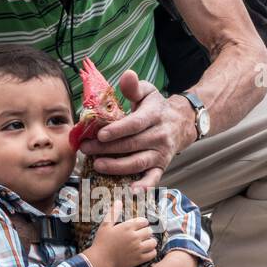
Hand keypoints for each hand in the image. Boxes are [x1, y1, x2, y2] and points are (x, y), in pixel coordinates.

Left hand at [77, 70, 191, 190]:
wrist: (181, 124)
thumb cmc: (156, 108)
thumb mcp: (147, 92)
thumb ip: (134, 86)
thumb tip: (127, 75)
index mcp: (154, 115)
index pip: (135, 124)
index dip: (117, 130)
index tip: (100, 134)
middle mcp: (159, 136)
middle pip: (131, 145)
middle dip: (106, 149)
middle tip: (85, 149)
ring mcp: (161, 153)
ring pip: (138, 162)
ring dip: (116, 166)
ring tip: (97, 165)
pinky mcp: (162, 167)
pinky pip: (153, 179)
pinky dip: (143, 187)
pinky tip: (129, 191)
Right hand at [92, 196, 157, 266]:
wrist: (100, 261)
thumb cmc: (101, 242)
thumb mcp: (105, 226)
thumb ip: (113, 213)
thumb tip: (119, 201)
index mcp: (127, 227)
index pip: (144, 221)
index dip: (142, 223)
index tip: (139, 226)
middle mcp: (134, 237)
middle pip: (150, 231)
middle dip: (147, 231)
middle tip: (142, 234)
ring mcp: (138, 249)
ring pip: (153, 242)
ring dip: (150, 241)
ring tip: (146, 242)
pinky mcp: (139, 259)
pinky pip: (152, 254)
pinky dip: (151, 251)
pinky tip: (146, 251)